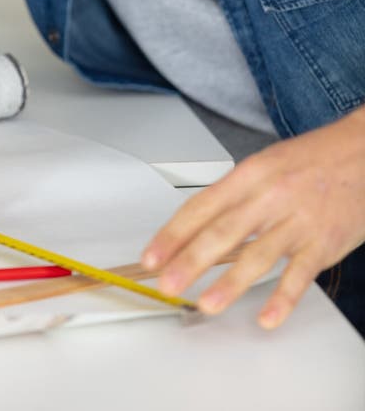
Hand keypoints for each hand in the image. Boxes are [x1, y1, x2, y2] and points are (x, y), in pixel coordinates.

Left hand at [142, 105, 364, 327]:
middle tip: (168, 283)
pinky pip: (300, 276)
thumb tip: (199, 226)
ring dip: (230, 283)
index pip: (202, 206)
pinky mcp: (324, 243)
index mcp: (250, 174)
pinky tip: (266, 317)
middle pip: (223, 231)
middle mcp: (271, 196)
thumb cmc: (314, 158)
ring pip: (258, 255)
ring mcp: (298, 221)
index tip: (152, 256)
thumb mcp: (267, 164)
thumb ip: (236, 194)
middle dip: (190, 260)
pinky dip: (283, 299)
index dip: (173, 233)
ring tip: (206, 304)